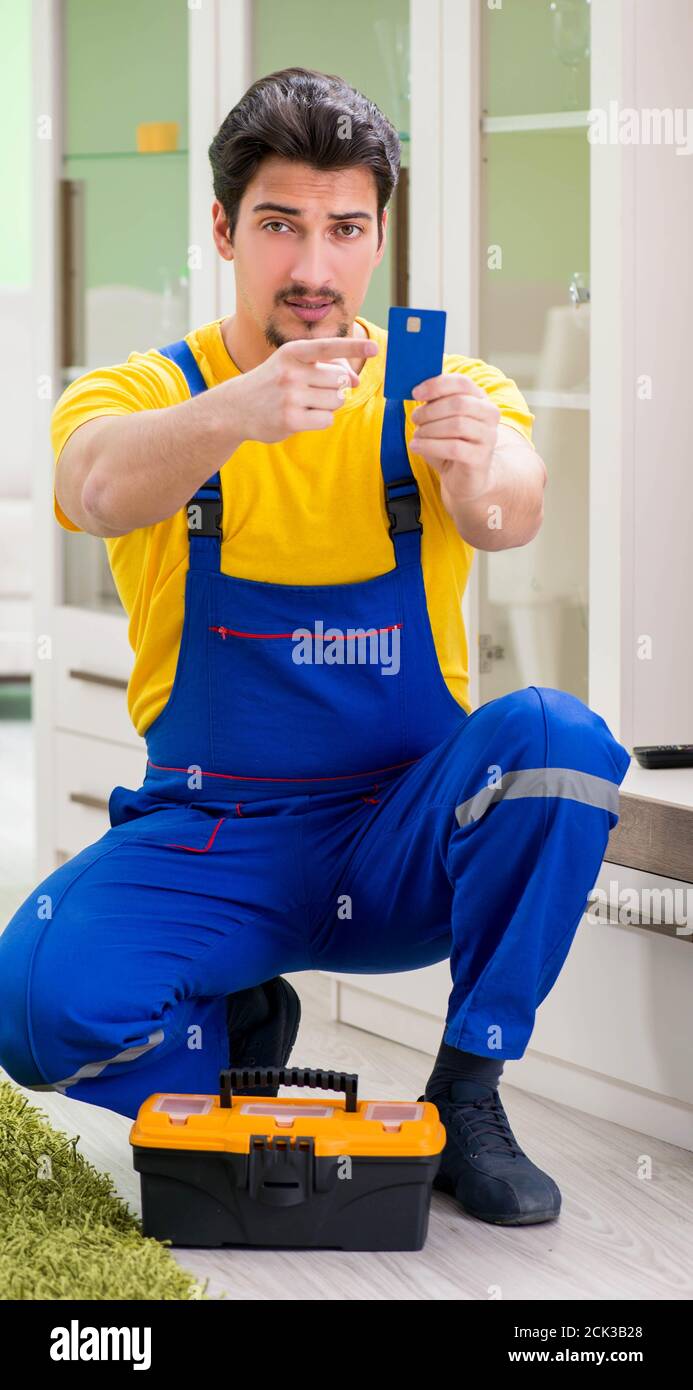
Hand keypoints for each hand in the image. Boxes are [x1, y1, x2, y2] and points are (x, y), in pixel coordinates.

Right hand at [220, 336, 378, 444]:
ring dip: (329, 404)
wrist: (235, 408)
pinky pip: (327, 420)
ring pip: (336, 401)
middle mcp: (291, 372)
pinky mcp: (290, 420)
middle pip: (339, 380)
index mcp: (292, 352)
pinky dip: (321, 420)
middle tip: (314, 390)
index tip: (375, 350)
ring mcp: (290, 397)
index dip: (353, 348)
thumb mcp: (294, 366)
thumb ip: (327, 367)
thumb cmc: (274, 383)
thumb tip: (355, 381)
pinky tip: (302, 416)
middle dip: (335, 387)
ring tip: (306, 403)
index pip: (328, 347)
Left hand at [409, 372, 500, 512]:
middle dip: (430, 410)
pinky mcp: (480, 458)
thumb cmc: (451, 445)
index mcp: (480, 399)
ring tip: (417, 435)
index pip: (462, 382)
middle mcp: (490, 415)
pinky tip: (416, 446)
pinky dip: (430, 445)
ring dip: (429, 429)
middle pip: (459, 403)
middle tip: (415, 419)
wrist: (465, 479)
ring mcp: (488, 437)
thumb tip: (417, 390)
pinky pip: (454, 447)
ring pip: (457, 425)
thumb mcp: (442, 420)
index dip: (436, 385)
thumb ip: (434, 403)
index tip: (415, 393)